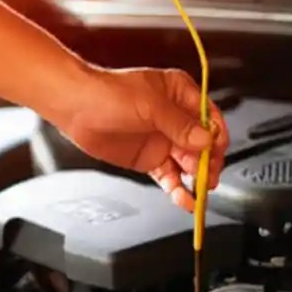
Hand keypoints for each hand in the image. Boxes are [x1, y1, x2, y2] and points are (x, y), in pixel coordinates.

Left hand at [46, 66, 227, 211]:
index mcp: (181, 94)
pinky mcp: (150, 160)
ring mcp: (163, 140)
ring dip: (196, 179)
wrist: (75, 108)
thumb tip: (205, 140)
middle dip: (209, 162)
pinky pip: (170, 177)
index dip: (216, 137)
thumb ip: (179, 125)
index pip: (210, 118)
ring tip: (199, 193)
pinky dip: (178, 189)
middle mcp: (175, 118)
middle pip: (203, 145)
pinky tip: (184, 199)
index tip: (216, 153)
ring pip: (189, 164)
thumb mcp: (150, 105)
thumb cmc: (107, 93)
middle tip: (208, 177)